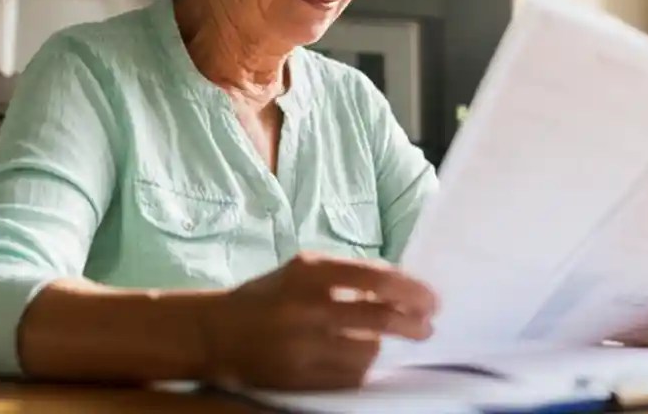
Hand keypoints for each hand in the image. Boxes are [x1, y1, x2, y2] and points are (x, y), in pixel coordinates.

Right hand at [200, 253, 437, 389]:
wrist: (215, 332)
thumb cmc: (268, 296)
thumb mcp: (303, 270)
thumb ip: (346, 274)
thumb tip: (399, 287)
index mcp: (310, 272)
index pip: (376, 279)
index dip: (411, 291)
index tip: (431, 300)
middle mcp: (307, 307)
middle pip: (378, 317)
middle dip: (412, 324)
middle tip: (427, 326)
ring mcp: (302, 345)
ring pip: (366, 351)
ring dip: (386, 348)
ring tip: (394, 344)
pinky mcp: (297, 377)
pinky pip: (347, 377)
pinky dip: (363, 369)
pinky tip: (365, 361)